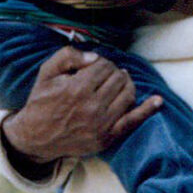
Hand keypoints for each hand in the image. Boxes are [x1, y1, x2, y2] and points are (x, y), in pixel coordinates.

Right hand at [1, 46, 161, 163]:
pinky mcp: (108, 137)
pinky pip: (133, 121)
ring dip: (126, 84)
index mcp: (77, 88)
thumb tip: (96, 57)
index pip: (104, 66)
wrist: (35, 137)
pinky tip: (158, 100)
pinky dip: (147, 110)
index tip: (94, 67)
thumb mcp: (46, 72)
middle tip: (104, 75)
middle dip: (113, 72)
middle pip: (118, 78)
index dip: (101, 63)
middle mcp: (92, 107)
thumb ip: (68, 56)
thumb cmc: (42, 101)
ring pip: (127, 94)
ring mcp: (102, 124)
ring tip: (118, 82)